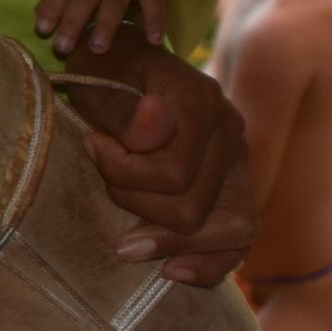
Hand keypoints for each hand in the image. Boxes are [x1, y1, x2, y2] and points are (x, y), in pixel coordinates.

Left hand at [65, 25, 254, 286]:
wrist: (122, 60)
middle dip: (135, 204)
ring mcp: (238, 161)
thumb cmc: (105, 67)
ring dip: (168, 240)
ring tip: (126, 239)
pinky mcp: (236, 187)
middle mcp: (231, 130)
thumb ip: (123, 109)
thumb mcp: (99, 74)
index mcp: (201, 99)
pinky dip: (207, 264)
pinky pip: (239, 242)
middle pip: (192, 207)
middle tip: (103, 176)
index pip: (173, 172)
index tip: (92, 144)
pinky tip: (171, 270)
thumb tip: (155, 122)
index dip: (123, 174)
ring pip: (228, 232)